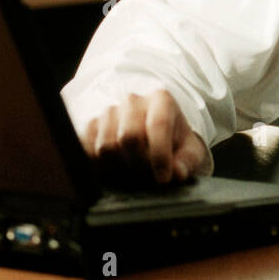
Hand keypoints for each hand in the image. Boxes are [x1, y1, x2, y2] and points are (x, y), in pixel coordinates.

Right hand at [82, 89, 209, 186]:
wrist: (155, 138)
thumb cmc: (175, 144)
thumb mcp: (191, 153)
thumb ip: (188, 162)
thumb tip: (177, 173)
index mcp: (162, 100)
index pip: (157, 125)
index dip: (160, 155)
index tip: (163, 178)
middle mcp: (133, 101)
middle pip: (128, 137)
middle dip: (139, 164)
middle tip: (147, 175)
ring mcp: (109, 112)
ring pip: (106, 147)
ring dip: (120, 168)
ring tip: (133, 172)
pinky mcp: (92, 126)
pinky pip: (88, 150)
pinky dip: (100, 166)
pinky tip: (116, 169)